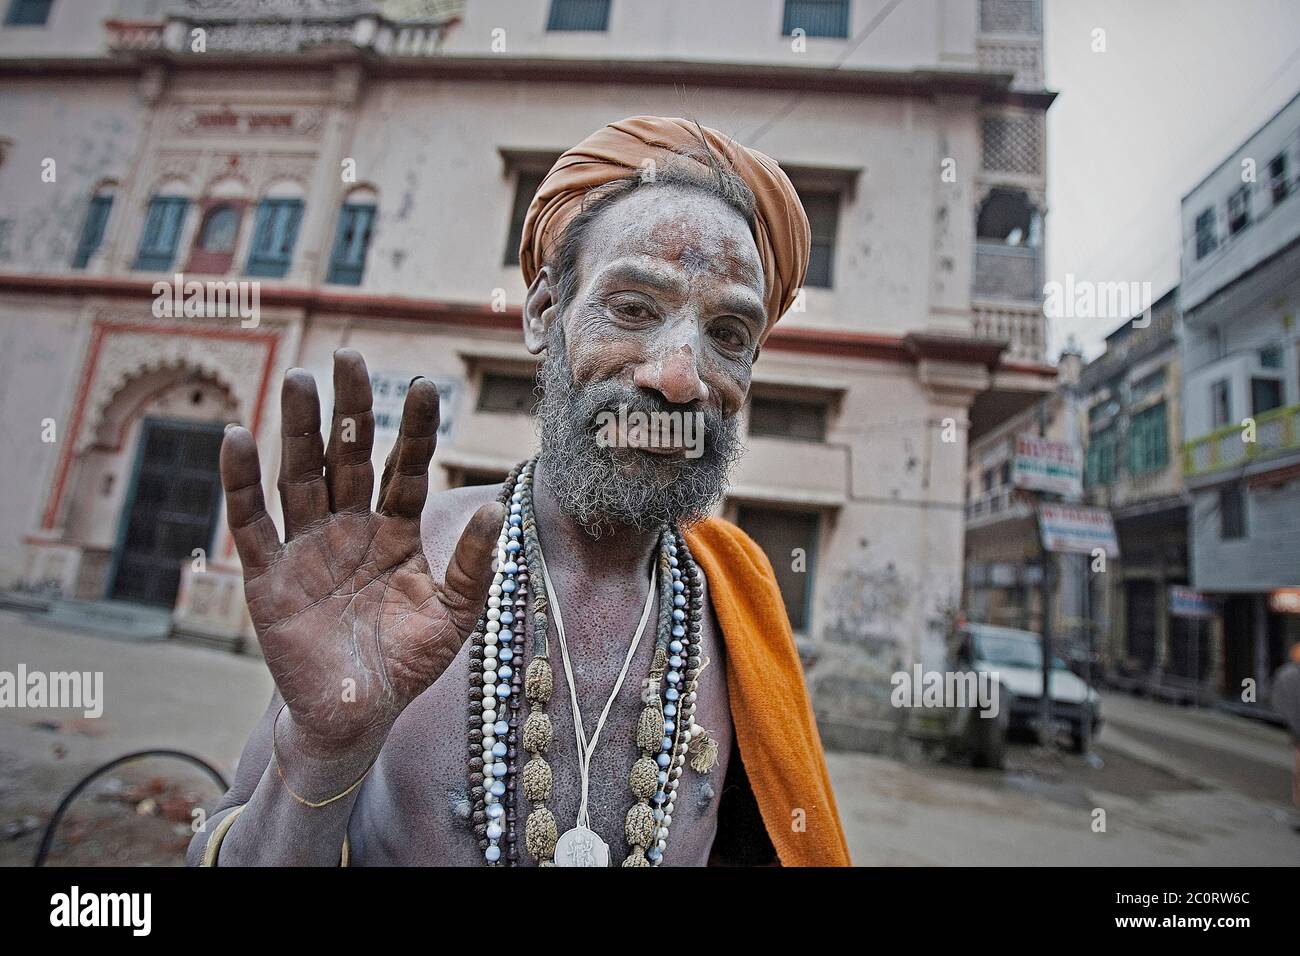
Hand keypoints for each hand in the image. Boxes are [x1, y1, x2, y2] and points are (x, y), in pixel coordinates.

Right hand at [219, 349, 502, 759]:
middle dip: (349, 408)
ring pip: (301, 475)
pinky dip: (239, 483)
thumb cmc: (408, 661)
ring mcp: (308, 547)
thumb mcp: (455, 614)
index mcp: (397, 531)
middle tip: (349, 356)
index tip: (424, 386)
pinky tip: (235, 437)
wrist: (358, 716)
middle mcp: (350, 528)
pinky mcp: (268, 575)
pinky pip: (252, 522)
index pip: (407, 469)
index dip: (414, 430)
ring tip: (298, 379)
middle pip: (348, 456)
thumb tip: (497, 508)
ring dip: (297, 429)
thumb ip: (475, 564)